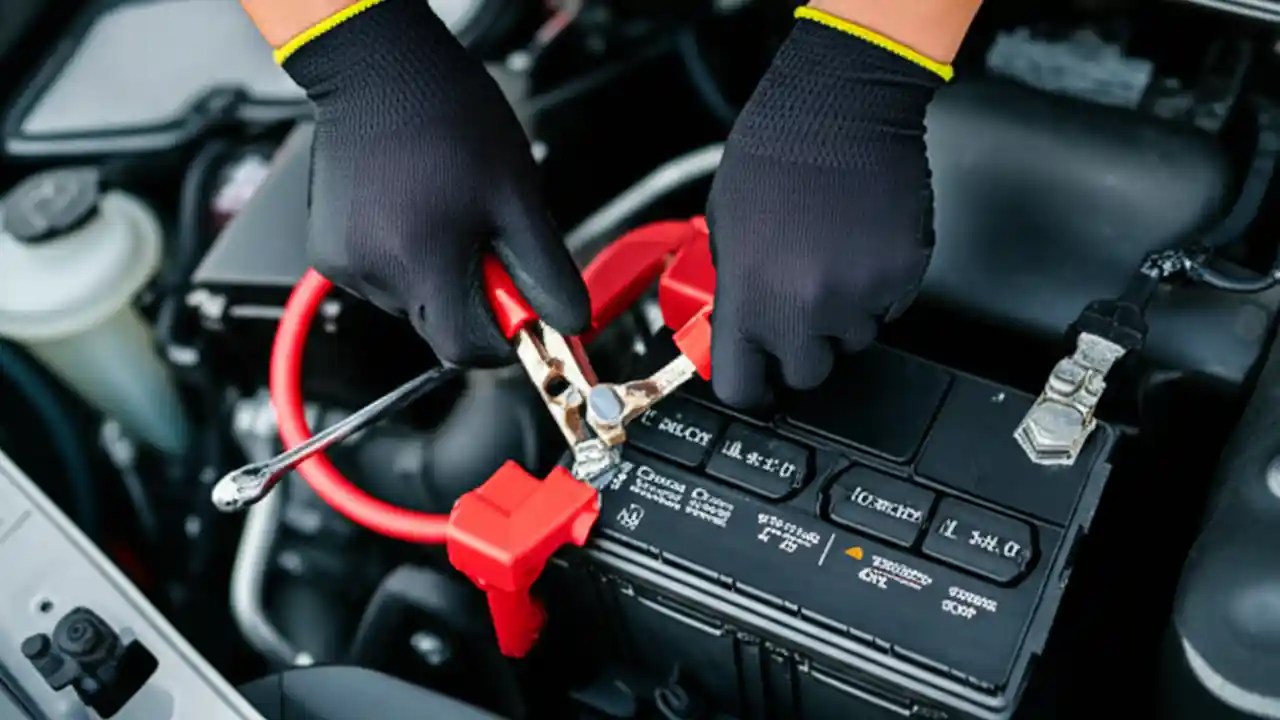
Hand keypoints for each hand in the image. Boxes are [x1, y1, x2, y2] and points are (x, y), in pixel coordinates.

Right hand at [279, 0, 587, 365]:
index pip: (466, 349)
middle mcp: (373, 271)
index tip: (518, 313)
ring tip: (445, 215)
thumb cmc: (448, 117)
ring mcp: (344, 263)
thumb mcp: (518, 196)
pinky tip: (412, 214)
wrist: (379, 68)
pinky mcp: (327, 251)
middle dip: (471, 300)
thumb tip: (567, 323)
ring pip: (410, 303)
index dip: (501, 340)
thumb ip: (543, 271)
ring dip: (437, 276)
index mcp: (422, 262)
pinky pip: (379, 279)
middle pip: (438, 326)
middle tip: (485, 241)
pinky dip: (404, 260)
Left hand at [705, 10, 948, 406]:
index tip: (757, 381)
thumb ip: (734, 284)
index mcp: (749, 297)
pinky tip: (860, 244)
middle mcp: (804, 307)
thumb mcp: (725, 224)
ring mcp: (858, 296)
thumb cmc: (776, 151)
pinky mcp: (901, 277)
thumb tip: (742, 322)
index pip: (743, 385)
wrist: (840, 106)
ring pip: (854, 340)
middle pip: (808, 373)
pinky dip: (878, 287)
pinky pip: (890, 307)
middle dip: (803, 348)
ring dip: (843, 314)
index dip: (751, 386)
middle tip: (800, 307)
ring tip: (833, 257)